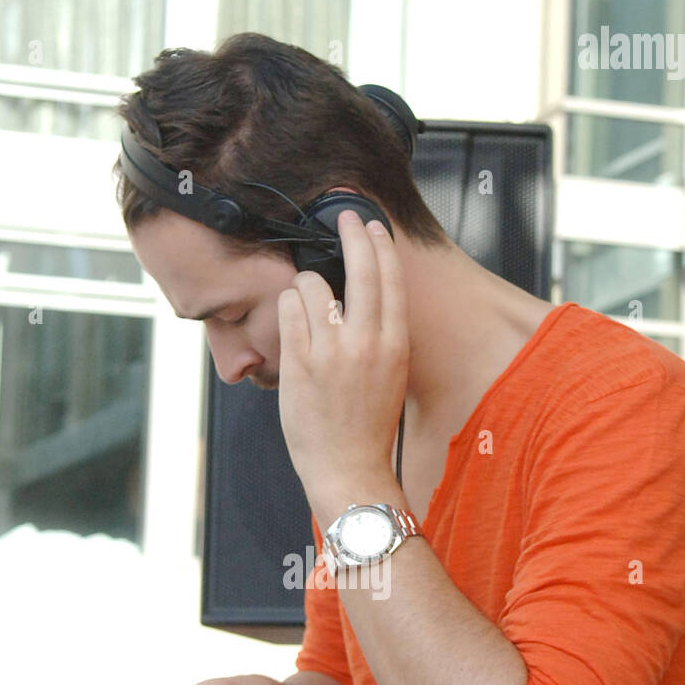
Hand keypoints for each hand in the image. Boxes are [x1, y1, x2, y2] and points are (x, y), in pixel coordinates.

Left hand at [276, 209, 408, 497]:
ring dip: (306, 286)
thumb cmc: (368, 425)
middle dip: (352, 233)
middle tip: (345, 216)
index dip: (380, 244)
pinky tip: (293, 319)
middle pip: (360, 268)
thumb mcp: (391, 375)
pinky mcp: (299, 362)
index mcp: (395, 345)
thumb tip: (365, 295)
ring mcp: (331, 351)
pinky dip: (289, 308)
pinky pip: (288, 311)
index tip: (372, 225)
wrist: (348, 468)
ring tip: (308, 304)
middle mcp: (366, 343)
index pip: (390, 279)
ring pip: (312, 285)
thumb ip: (381, 335)